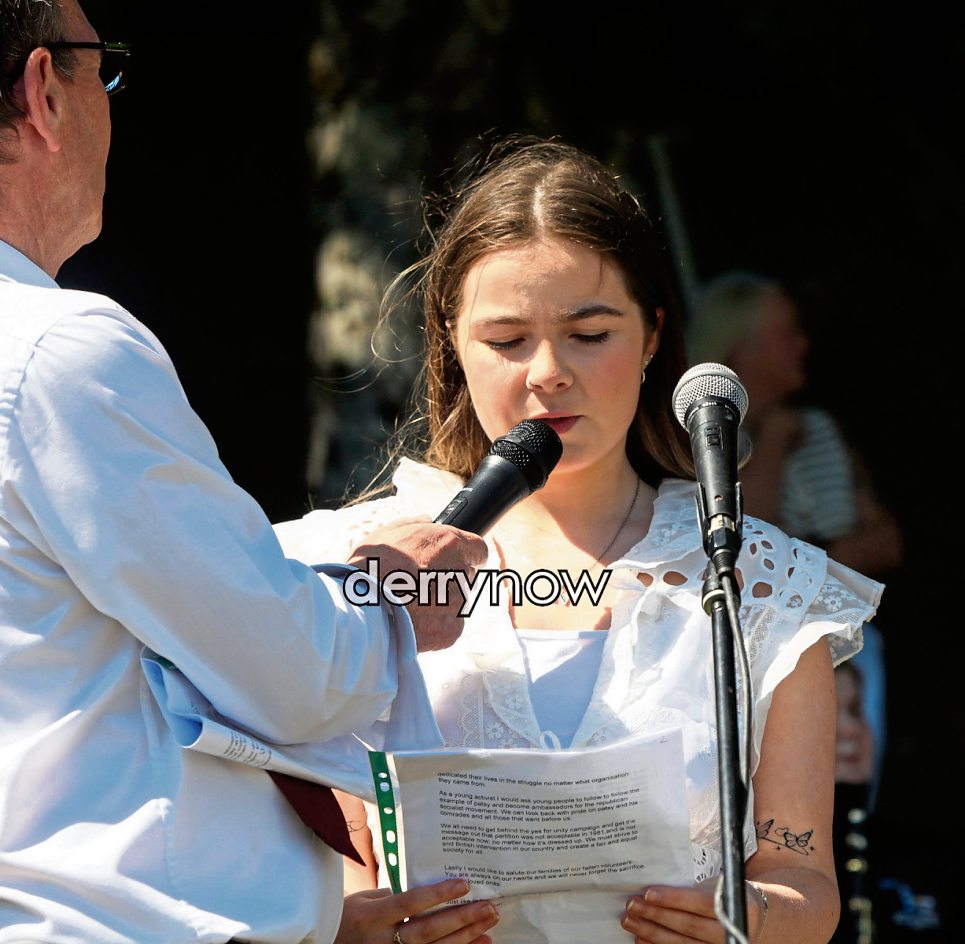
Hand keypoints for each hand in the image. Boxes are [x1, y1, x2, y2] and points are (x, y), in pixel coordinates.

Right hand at [335, 878, 498, 943]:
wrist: (331, 943)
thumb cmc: (347, 917)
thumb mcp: (365, 899)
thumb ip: (394, 895)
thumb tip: (427, 889)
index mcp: (374, 917)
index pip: (411, 904)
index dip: (438, 894)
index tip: (464, 884)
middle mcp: (385, 941)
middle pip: (429, 930)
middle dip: (462, 918)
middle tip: (488, 906)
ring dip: (466, 937)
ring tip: (489, 923)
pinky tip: (479, 943)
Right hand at [348, 519, 487, 651]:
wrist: (360, 609)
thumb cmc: (369, 567)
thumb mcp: (387, 534)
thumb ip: (414, 524)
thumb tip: (428, 521)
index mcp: (449, 544)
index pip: (477, 549)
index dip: (464, 554)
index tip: (449, 560)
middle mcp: (460, 571)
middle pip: (466, 575)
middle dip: (448, 578)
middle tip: (420, 582)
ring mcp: (458, 602)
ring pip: (457, 600)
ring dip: (441, 601)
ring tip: (410, 602)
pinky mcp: (452, 629)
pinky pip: (450, 624)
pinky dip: (436, 624)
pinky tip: (413, 620)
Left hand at [621, 881, 764, 942]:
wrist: (760, 919)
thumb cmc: (730, 895)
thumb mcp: (719, 885)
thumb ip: (693, 888)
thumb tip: (655, 885)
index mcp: (731, 906)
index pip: (697, 904)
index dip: (673, 899)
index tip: (648, 892)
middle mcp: (727, 932)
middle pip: (686, 926)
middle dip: (656, 916)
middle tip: (631, 906)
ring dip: (652, 934)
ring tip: (631, 923)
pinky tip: (642, 942)